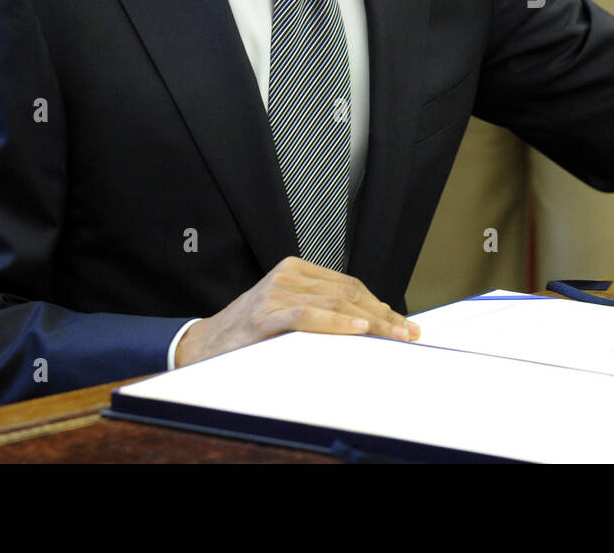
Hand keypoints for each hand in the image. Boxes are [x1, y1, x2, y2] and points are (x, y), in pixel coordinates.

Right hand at [174, 256, 420, 366]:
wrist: (205, 345)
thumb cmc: (250, 332)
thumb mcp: (287, 310)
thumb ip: (320, 307)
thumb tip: (367, 319)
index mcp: (295, 269)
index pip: (349, 285)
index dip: (380, 304)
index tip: (403, 323)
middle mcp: (288, 276)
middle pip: (348, 293)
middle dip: (383, 315)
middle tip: (408, 333)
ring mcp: (276, 294)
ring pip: (335, 303)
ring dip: (370, 322)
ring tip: (393, 335)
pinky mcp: (265, 316)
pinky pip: (307, 316)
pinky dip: (335, 322)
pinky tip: (357, 329)